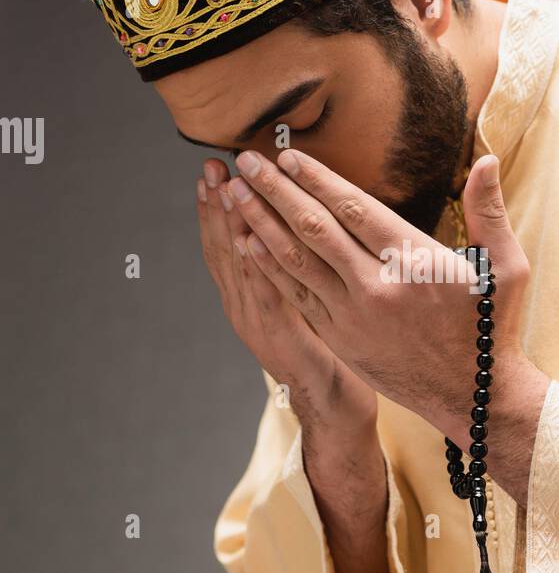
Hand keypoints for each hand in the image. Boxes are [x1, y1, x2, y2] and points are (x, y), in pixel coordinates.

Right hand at [196, 159, 377, 441]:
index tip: (213, 170)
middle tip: (212, 166)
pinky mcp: (280, 339)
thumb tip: (295, 222)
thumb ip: (292, 266)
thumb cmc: (327, 349)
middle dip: (217, 205)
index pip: (225, 244)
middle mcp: (243, 308)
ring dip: (231, 225)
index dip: (216, 207)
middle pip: (223, 249)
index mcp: (247, 297)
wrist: (333, 406)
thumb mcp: (304, 299)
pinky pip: (265, 296)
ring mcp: (257, 324)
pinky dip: (255, 268)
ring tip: (226, 188)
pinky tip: (250, 240)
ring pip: (239, 266)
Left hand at [223, 147, 532, 441]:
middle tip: (247, 161)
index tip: (289, 156)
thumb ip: (489, 211)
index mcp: (415, 263)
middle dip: (276, 191)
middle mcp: (377, 288)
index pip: (355, 210)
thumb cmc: (490, 328)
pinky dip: (269, 267)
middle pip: (316, 229)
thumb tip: (486, 160)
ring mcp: (353, 317)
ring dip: (261, 223)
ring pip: (297, 261)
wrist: (473, 397)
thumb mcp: (506, 268)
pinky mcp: (340, 339)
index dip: (318, 180)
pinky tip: (246, 243)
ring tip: (234, 194)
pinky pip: (296, 296)